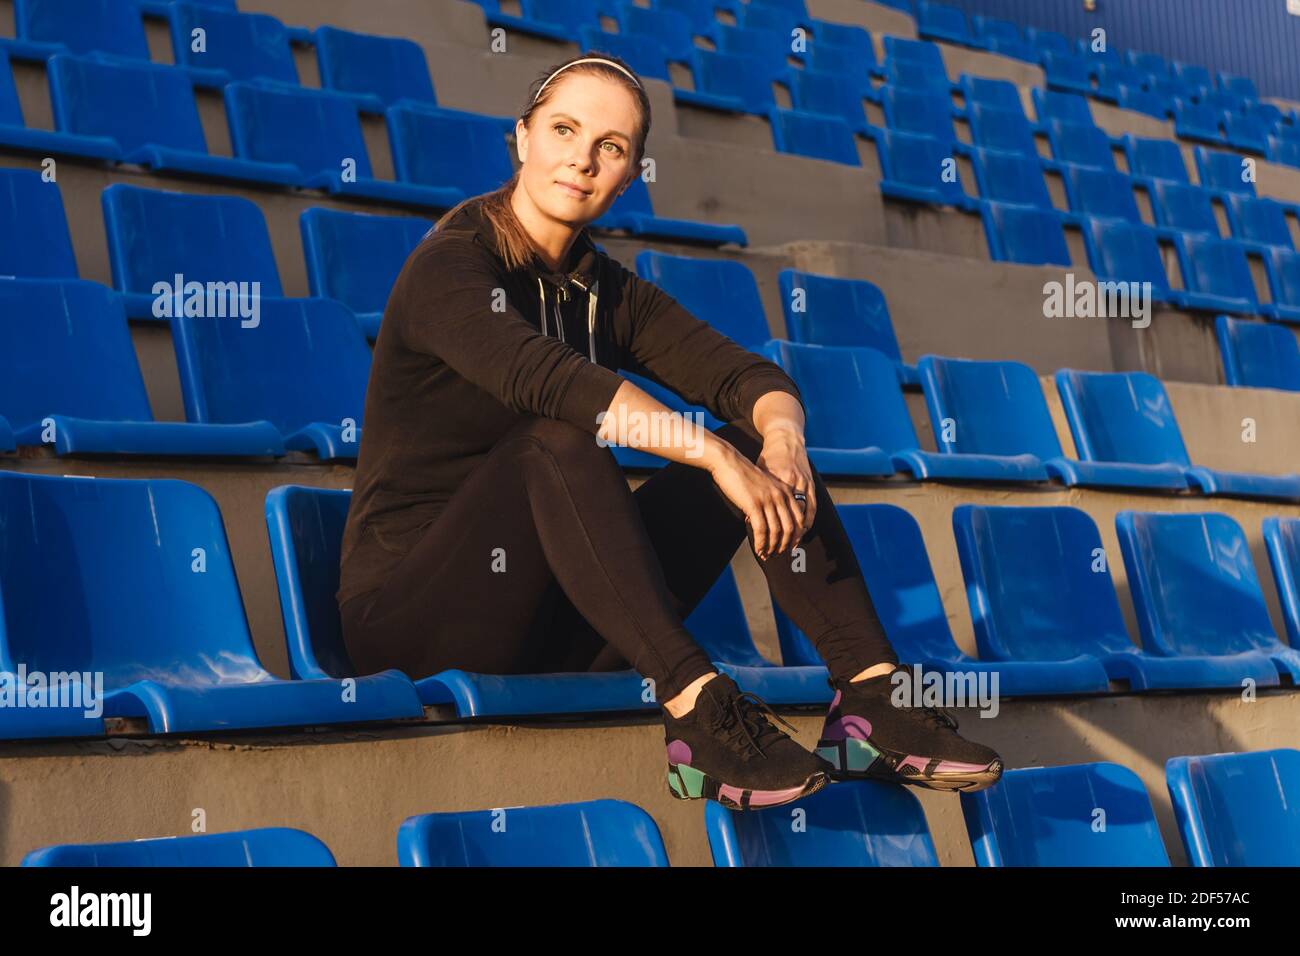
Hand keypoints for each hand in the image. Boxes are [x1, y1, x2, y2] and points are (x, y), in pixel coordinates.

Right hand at [707, 438, 810, 560]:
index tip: (790, 546)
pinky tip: (758, 549)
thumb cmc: (744, 474)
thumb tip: (772, 518)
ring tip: (766, 554)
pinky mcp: (754, 505)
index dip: (796, 535)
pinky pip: (761, 530)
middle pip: (790, 528)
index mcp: (785, 491)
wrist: (729, 462)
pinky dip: (761, 543)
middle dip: (785, 544)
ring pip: (776, 531)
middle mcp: (780, 496)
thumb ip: (772, 498)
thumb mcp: (765, 485)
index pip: (798, 518)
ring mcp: (768, 500)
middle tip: (778, 554)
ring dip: (772, 546)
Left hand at [757, 425, 816, 539]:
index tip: (761, 545)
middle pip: (787, 519)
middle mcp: (790, 486)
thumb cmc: (768, 458)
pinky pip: (811, 508)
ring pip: (801, 516)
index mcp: (774, 484)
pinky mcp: (810, 484)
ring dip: (795, 534)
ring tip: (789, 546)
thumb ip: (756, 495)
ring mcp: (802, 485)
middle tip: (774, 551)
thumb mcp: (758, 476)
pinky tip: (802, 531)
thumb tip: (749, 519)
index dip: (767, 533)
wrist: (785, 438)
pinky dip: (807, 521)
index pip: (770, 515)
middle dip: (781, 538)